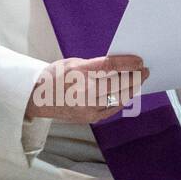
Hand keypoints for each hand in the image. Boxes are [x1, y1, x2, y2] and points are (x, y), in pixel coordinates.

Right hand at [25, 54, 148, 124]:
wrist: (36, 99)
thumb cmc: (54, 77)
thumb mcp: (71, 62)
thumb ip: (94, 64)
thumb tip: (119, 65)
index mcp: (78, 72)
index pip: (109, 66)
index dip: (128, 63)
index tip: (140, 61)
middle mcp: (83, 90)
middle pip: (117, 83)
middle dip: (134, 76)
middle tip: (144, 71)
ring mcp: (86, 106)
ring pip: (118, 97)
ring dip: (131, 89)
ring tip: (138, 81)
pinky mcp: (88, 118)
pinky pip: (112, 109)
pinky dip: (122, 100)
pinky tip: (128, 94)